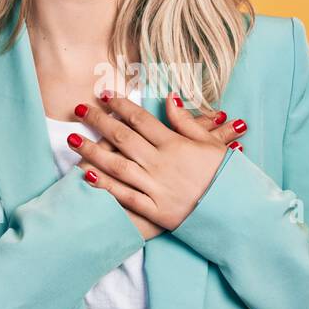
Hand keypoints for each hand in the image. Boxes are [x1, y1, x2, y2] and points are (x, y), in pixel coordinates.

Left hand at [68, 91, 247, 239]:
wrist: (236, 212)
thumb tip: (169, 99)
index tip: (103, 95)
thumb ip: (187, 122)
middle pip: (123, 137)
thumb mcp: (211, 144)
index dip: (120, 105)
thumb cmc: (225, 176)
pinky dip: (105, 185)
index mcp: (175, 144)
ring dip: (92, 150)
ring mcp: (155, 187)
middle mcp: (161, 163)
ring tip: (72, 138)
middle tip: (79, 109)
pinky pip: (124, 195)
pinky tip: (87, 174)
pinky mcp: (154, 210)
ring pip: (117, 164)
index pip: (141, 119)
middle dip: (98, 121)